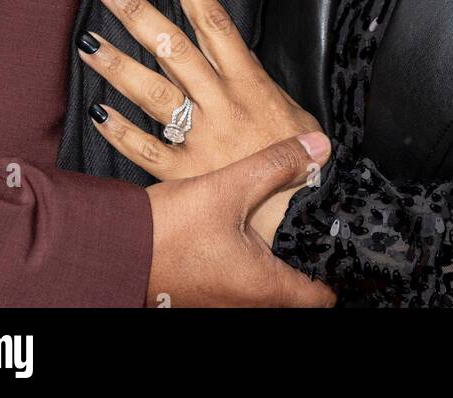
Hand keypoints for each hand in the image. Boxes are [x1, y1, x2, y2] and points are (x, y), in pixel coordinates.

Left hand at [78, 0, 328, 242]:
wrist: (307, 220)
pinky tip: (95, 112)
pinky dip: (119, 130)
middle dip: (141, 14)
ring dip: (118, 65)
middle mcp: (221, 103)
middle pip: (174, 47)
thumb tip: (239, 60)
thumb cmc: (305, 167)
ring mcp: (201, 137)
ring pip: (152, 91)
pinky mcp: (186, 174)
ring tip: (88, 42)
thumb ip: (261, 85)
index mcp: (251, 83)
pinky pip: (145, 148)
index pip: (218, 26)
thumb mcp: (295, 113)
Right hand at [145, 133, 335, 306]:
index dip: (335, 270)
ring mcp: (222, 302)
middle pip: (295, 292)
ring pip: (266, 287)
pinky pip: (240, 282)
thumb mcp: (228, 188)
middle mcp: (246, 304)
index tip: (339, 242)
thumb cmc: (168, 229)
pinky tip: (243, 230)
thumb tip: (319, 147)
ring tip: (284, 223)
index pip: (320, 296)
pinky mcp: (203, 293)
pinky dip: (250, 261)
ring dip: (276, 260)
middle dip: (306, 260)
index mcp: (263, 287)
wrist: (113, 248)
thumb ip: (276, 166)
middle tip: (315, 224)